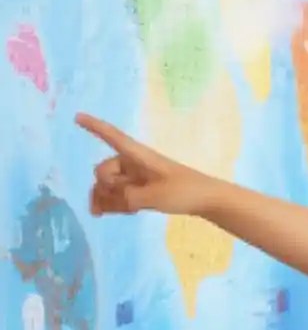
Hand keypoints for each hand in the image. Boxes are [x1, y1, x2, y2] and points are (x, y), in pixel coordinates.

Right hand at [78, 113, 217, 216]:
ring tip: (128, 212)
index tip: (77, 116)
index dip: (95, 127)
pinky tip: (125, 213)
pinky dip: (115, 204)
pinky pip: (117, 196)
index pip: (114, 138)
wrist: (207, 200)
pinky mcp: (139, 190)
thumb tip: (106, 201)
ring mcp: (135, 177)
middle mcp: (133, 164)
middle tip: (127, 202)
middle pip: (103, 172)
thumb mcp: (155, 196)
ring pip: (107, 186)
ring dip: (108, 199)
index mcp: (139, 156)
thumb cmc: (184, 191)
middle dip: (105, 188)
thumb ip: (127, 198)